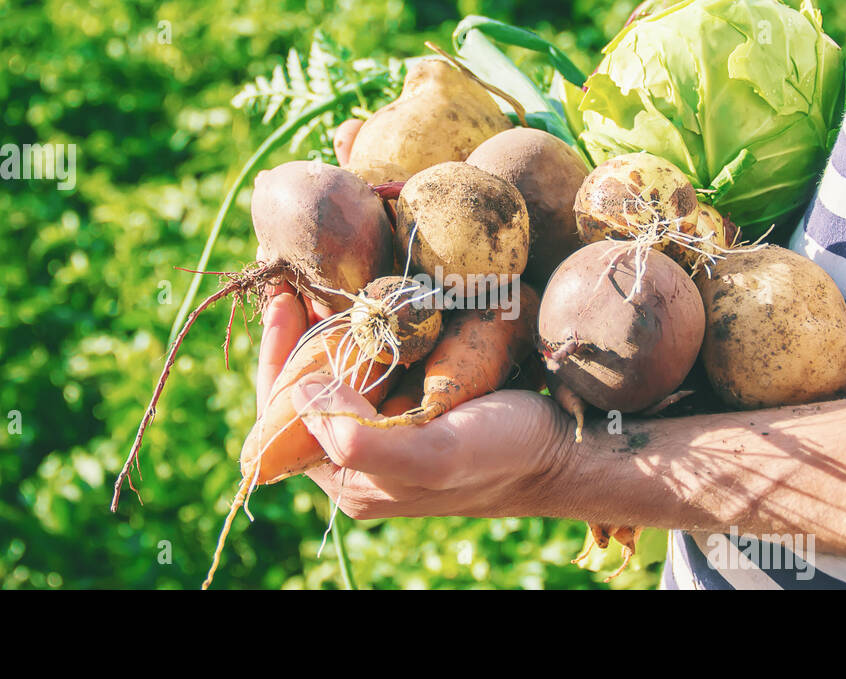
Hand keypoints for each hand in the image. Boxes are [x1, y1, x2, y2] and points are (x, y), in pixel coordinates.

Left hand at [251, 267, 575, 519]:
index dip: (276, 356)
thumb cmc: (505, 456)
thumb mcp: (434, 456)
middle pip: (308, 387)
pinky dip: (369, 322)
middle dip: (300, 331)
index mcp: (349, 480)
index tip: (282, 295)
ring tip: (325, 271)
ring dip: (331, 320)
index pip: (284, 417)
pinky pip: (377, 357)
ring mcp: (388, 426)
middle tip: (298, 271)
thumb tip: (301, 391)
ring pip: (340, 368)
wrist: (569, 449)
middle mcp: (360, 456)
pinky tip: (369, 287)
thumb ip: (360, 440)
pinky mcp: (416, 400)